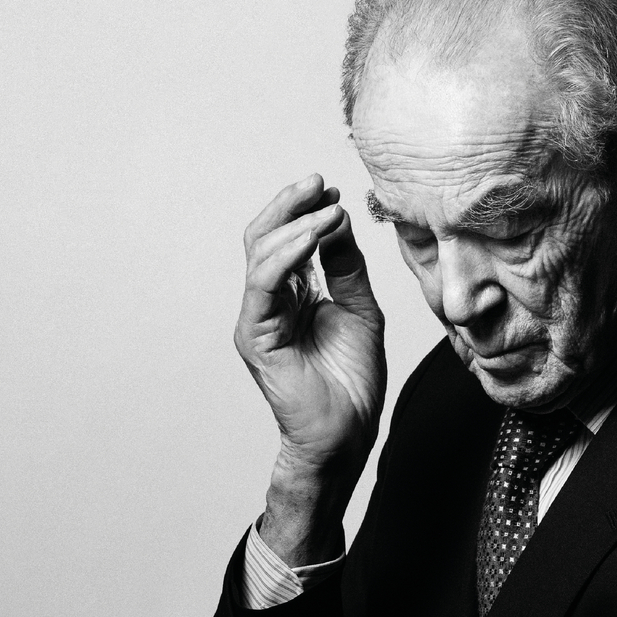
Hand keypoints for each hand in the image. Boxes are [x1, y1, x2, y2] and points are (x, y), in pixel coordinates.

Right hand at [234, 175, 385, 560]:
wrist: (346, 433)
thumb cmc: (351, 380)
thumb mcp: (360, 309)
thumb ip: (346, 268)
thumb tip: (340, 222)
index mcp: (290, 294)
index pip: (285, 239)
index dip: (305, 210)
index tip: (333, 191)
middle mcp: (268, 302)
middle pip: (263, 237)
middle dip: (290, 205)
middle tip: (319, 184)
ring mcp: (258, 318)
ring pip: (260, 254)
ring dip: (295, 225)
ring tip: (328, 211)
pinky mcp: (256, 336)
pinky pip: (264, 285)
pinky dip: (287, 255)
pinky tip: (313, 238)